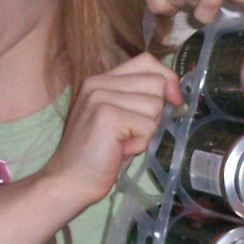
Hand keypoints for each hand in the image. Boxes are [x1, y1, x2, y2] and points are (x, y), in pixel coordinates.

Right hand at [40, 53, 181, 203]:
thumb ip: (138, 99)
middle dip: (155, 113)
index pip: (147, 61)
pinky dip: (140, 144)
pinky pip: (148, 126)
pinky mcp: (107, 116)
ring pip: (155, 105)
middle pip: (156, 82)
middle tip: (131, 132)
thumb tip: (175, 93)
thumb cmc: (98, 155)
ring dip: (146, 131)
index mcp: (100, 80)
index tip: (174, 100)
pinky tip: (120, 150)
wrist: (68, 181)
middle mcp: (98, 83)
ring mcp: (101, 98)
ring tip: (123, 142)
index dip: (167, 79)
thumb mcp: (119, 118)